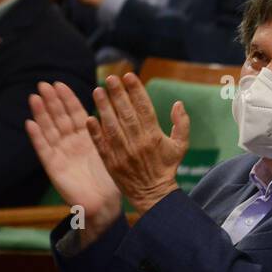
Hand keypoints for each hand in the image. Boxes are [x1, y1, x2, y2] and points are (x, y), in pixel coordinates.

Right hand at [26, 80, 122, 240]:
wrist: (104, 204)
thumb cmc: (110, 179)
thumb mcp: (110, 150)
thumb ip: (105, 131)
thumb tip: (112, 106)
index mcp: (87, 137)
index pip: (75, 113)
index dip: (67, 99)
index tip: (59, 84)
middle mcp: (72, 143)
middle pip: (59, 118)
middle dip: (52, 101)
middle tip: (43, 84)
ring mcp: (61, 154)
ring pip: (49, 130)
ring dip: (41, 114)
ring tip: (34, 97)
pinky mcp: (53, 168)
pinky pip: (44, 150)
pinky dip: (37, 137)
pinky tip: (30, 123)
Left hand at [87, 73, 188, 215]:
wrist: (153, 195)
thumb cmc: (167, 168)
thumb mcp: (181, 146)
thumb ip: (182, 124)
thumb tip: (178, 103)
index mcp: (155, 136)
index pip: (144, 108)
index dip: (136, 91)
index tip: (129, 76)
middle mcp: (138, 143)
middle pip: (126, 114)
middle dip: (118, 94)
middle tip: (110, 78)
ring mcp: (123, 153)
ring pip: (112, 126)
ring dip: (104, 108)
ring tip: (97, 91)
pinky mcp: (111, 163)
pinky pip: (102, 145)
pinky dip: (95, 132)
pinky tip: (90, 118)